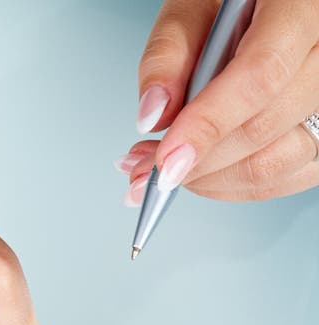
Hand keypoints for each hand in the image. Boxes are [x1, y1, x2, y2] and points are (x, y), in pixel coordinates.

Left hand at [117, 0, 318, 203]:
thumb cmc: (234, 4)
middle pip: (263, 128)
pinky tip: (199, 175)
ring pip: (274, 163)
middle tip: (142, 170)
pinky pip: (281, 178)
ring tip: (164, 169)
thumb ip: (170, 52)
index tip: (166, 160)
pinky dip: (231, 187)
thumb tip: (153, 116)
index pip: (261, 75)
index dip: (209, 125)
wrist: (265, 11)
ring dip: (209, 180)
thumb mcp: (195, 6)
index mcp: (302, 9)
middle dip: (195, 163)